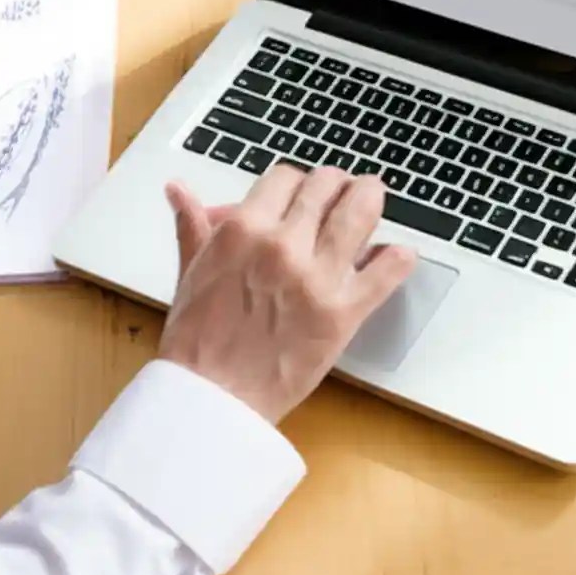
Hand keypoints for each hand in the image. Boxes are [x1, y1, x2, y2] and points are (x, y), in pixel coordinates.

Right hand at [160, 167, 416, 423]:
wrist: (212, 398)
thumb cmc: (197, 341)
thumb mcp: (191, 273)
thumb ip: (192, 225)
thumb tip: (178, 190)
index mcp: (242, 231)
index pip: (285, 176)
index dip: (294, 183)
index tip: (299, 195)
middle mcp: (282, 246)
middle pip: (327, 185)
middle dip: (333, 186)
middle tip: (337, 196)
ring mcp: (317, 278)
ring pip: (362, 210)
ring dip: (369, 199)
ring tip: (370, 201)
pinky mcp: (344, 313)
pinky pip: (388, 270)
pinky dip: (397, 258)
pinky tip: (394, 256)